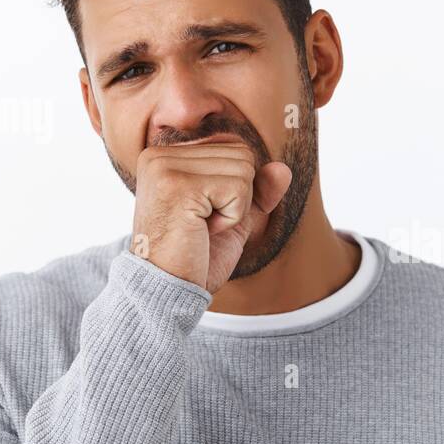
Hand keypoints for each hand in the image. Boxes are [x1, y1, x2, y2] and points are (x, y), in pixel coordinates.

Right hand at [130, 138, 291, 292]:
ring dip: (233, 209)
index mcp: (165, 156)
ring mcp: (165, 167)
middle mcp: (159, 154)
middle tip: (201, 226)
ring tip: (199, 229)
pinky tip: (200, 232)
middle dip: (236, 198)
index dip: (235, 191)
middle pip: (242, 156)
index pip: (234, 150)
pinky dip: (231, 219)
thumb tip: (285, 168)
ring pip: (243, 170)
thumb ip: (256, 191)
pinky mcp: (177, 185)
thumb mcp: (232, 218)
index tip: (201, 218)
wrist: (167, 293)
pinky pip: (238, 189)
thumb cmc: (194, 259)